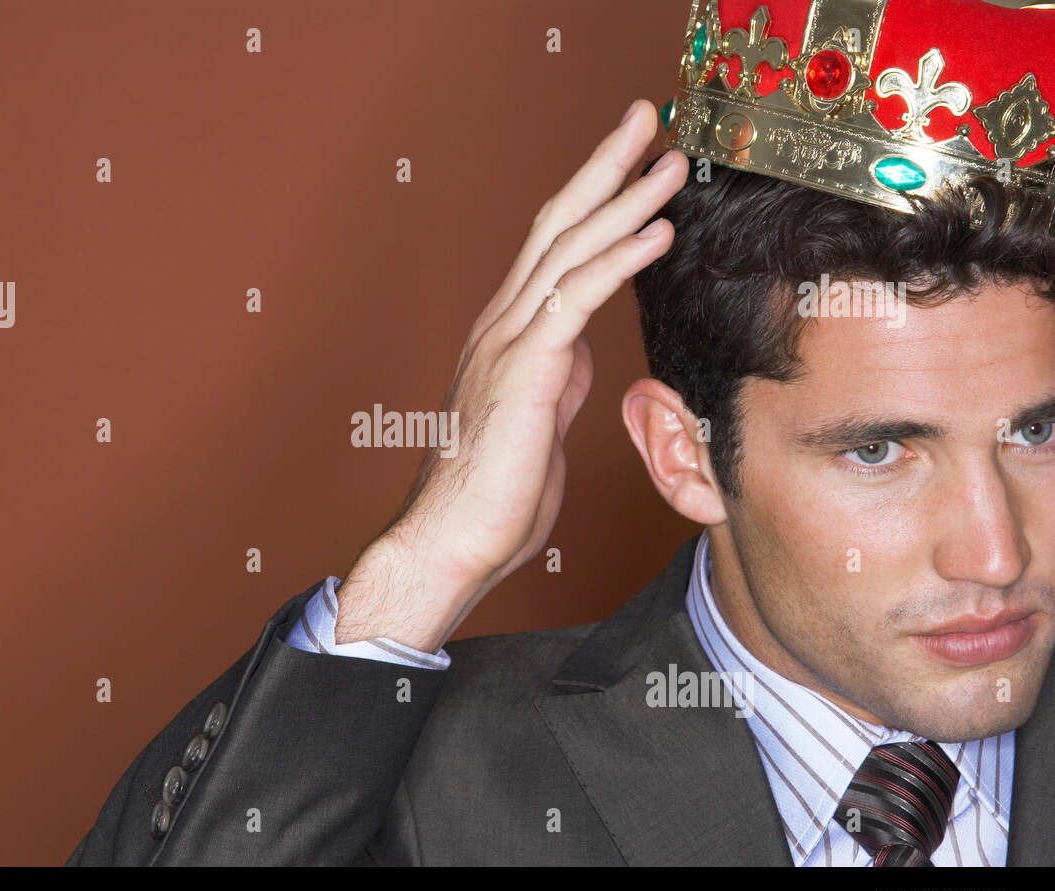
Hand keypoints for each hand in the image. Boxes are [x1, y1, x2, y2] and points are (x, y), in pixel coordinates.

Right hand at [336, 99, 688, 652]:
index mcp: (506, 336)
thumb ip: (557, 377)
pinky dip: (619, 257)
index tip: (632, 162)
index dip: (592, 199)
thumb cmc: (493, 496)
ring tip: (669, 159)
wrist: (450, 542)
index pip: (552, 249)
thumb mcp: (538, 422)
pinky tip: (656, 229)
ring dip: (623, 197)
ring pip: (568, 248)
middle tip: (645, 117)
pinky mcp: (524, 370)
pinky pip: (576, 297)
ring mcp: (508, 343)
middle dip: (604, 166)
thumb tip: (581, 350)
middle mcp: (502, 325)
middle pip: (556, 225)